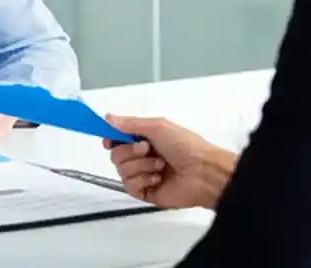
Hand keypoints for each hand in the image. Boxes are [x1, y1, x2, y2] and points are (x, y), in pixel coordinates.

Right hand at [103, 114, 237, 209]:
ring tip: (160, 165)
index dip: (110, 139)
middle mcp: (140, 156)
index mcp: (144, 139)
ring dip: (141, 165)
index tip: (109, 140)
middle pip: (115, 155)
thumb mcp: (157, 126)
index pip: (116, 139)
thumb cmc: (183, 145)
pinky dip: (143, 179)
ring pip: (121, 170)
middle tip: (147, 149)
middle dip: (130, 151)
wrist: (202, 172)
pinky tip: (158, 178)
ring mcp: (142, 175)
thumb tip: (107, 118)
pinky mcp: (145, 192)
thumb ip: (130, 124)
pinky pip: (130, 186)